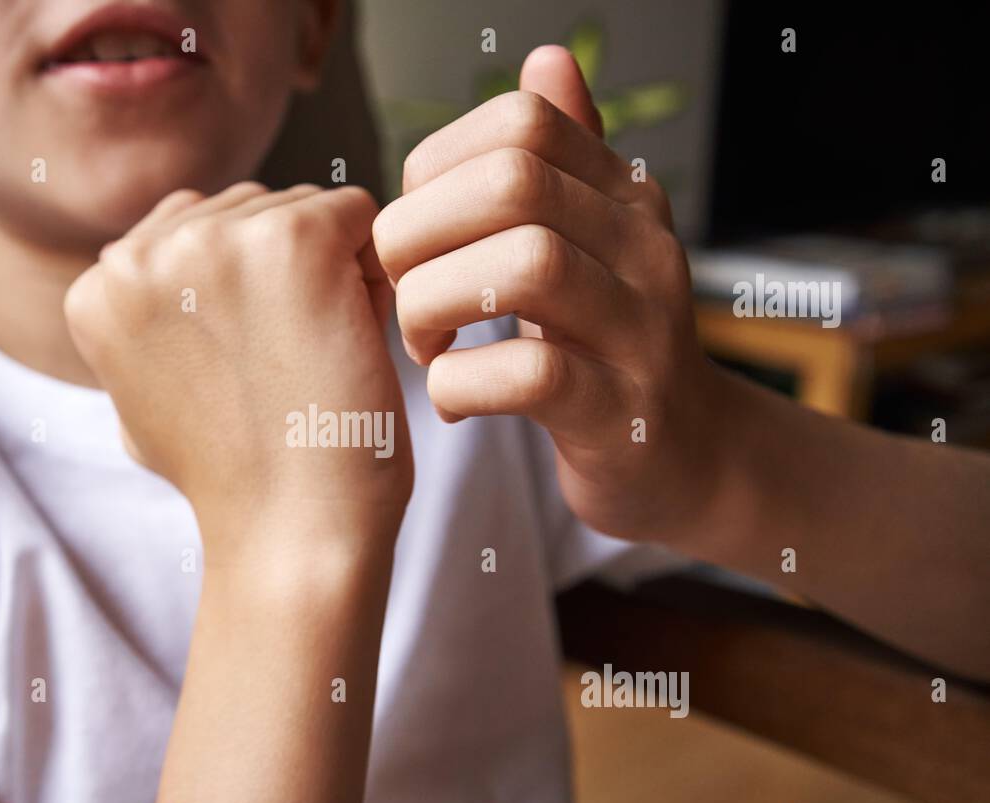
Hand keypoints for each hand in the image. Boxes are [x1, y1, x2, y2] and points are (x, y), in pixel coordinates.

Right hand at [64, 182, 411, 554]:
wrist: (290, 534)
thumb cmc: (234, 480)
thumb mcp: (141, 401)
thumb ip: (144, 322)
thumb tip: (161, 264)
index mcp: (95, 288)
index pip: (191, 230)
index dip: (242, 294)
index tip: (250, 366)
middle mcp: (141, 250)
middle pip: (246, 210)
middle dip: (283, 272)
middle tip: (290, 364)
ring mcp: (215, 239)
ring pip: (302, 208)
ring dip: (329, 271)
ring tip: (316, 357)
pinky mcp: (292, 239)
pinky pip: (356, 214)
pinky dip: (371, 273)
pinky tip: (352, 340)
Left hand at [371, 46, 721, 545]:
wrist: (687, 458)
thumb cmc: (606, 344)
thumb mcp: (590, 239)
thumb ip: (564, 157)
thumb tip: (545, 59)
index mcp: (623, 196)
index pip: (519, 123)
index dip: (435, 167)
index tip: (416, 230)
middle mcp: (643, 248)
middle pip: (511, 183)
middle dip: (419, 233)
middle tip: (400, 289)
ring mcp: (640, 333)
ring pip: (523, 267)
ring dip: (434, 304)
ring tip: (423, 343)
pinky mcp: (621, 416)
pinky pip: (531, 376)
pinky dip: (462, 384)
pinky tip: (451, 396)